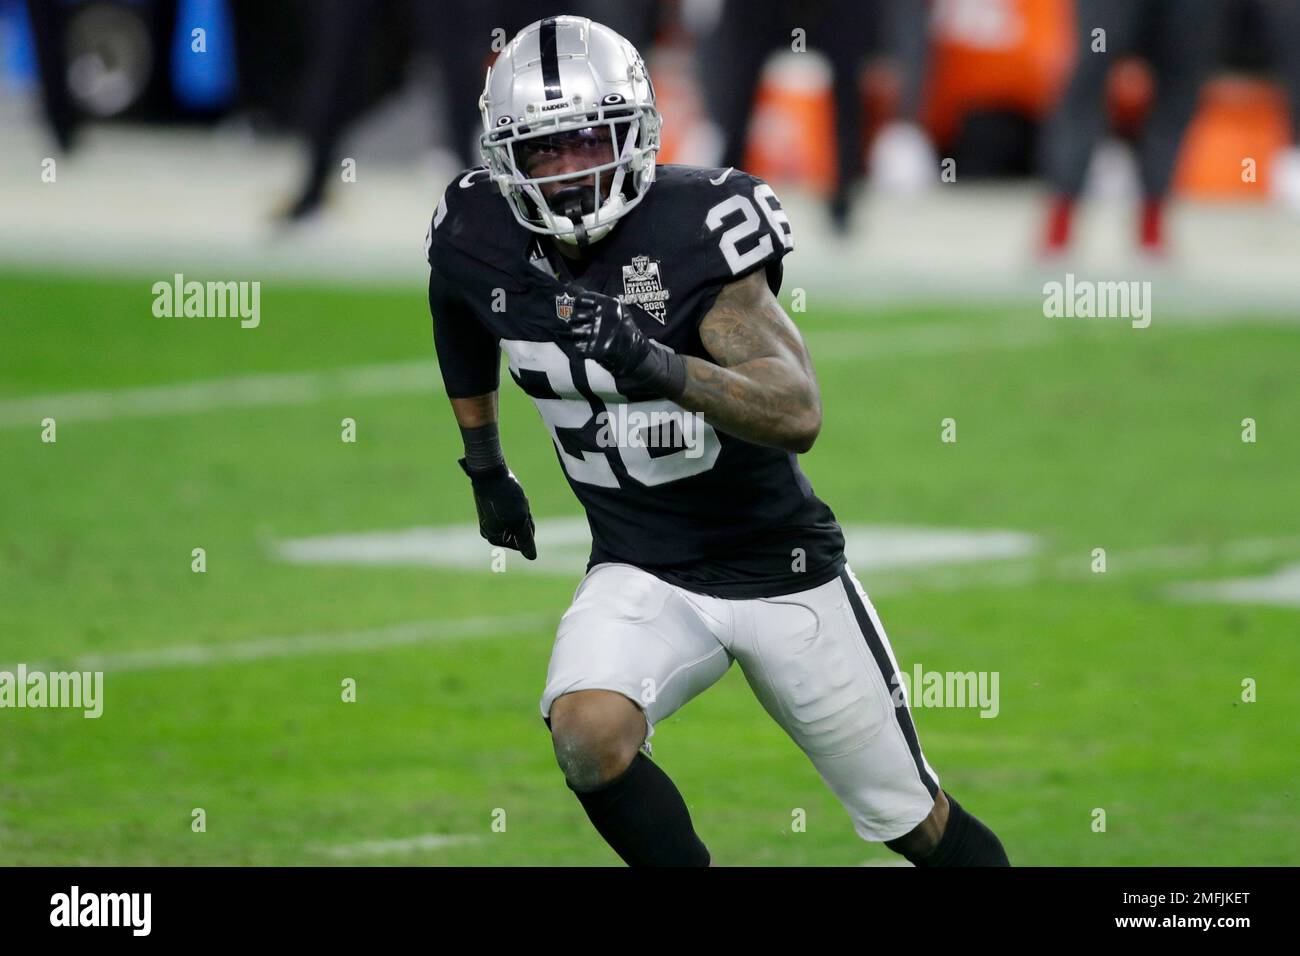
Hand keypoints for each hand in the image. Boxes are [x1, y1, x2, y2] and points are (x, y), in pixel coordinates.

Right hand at [459, 459, 536, 559]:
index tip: (518, 511)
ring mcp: (489, 519)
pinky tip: (509, 493)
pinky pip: (511, 509)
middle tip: (516, 502)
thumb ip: (526, 540)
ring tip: (512, 496)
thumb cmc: (505, 495)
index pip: (524, 542)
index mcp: (495, 538)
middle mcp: (490, 532)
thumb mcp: (520, 519)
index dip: (528, 525)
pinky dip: (515, 502)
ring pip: (517, 519)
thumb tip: (532, 557)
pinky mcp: (491, 507)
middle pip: (520, 530)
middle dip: (524, 517)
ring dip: (520, 508)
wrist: (489, 470)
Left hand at [556, 289, 686, 398]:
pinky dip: (582, 348)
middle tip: (586, 328)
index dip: (579, 306)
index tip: (583, 312)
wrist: (635, 352)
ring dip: (578, 336)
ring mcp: (597, 333)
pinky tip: (590, 347)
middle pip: (575, 316)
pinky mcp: (593, 349)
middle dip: (577, 323)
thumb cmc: (625, 328)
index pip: (580, 300)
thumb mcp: (616, 308)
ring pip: (574, 331)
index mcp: (607, 304)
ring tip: (589, 338)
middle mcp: (601, 316)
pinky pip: (577, 346)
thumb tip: (574, 289)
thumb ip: (596, 300)